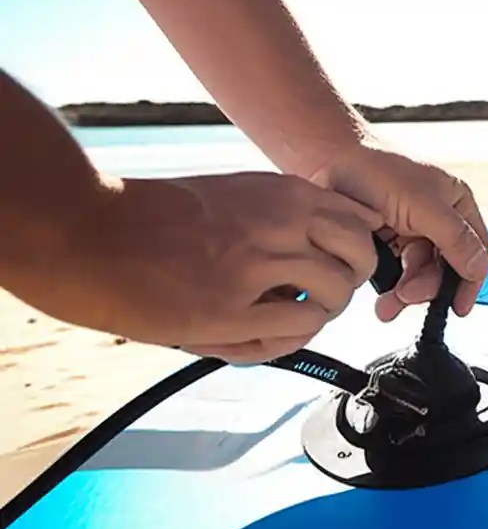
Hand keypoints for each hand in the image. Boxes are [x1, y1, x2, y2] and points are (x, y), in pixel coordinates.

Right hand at [58, 172, 381, 362]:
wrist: (84, 229)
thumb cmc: (150, 215)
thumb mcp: (233, 194)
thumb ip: (281, 213)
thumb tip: (325, 243)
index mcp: (279, 192)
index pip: (360, 218)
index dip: (356, 247)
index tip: (338, 261)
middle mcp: (278, 223)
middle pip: (363, 256)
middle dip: (352, 280)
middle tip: (322, 292)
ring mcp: (255, 267)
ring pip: (336, 295)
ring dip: (322, 310)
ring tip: (288, 312)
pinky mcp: (227, 310)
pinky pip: (297, 329)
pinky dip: (292, 336)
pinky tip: (263, 330)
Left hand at [309, 140, 487, 320]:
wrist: (324, 161)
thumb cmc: (373, 170)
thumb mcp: (421, 203)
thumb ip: (454, 237)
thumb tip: (477, 269)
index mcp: (456, 204)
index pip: (477, 250)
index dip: (470, 281)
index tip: (457, 308)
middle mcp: (439, 219)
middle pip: (446, 269)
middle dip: (427, 288)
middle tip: (405, 298)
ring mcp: (412, 232)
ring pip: (420, 275)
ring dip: (405, 293)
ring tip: (386, 305)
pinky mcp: (387, 243)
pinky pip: (396, 274)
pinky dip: (389, 286)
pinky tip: (378, 292)